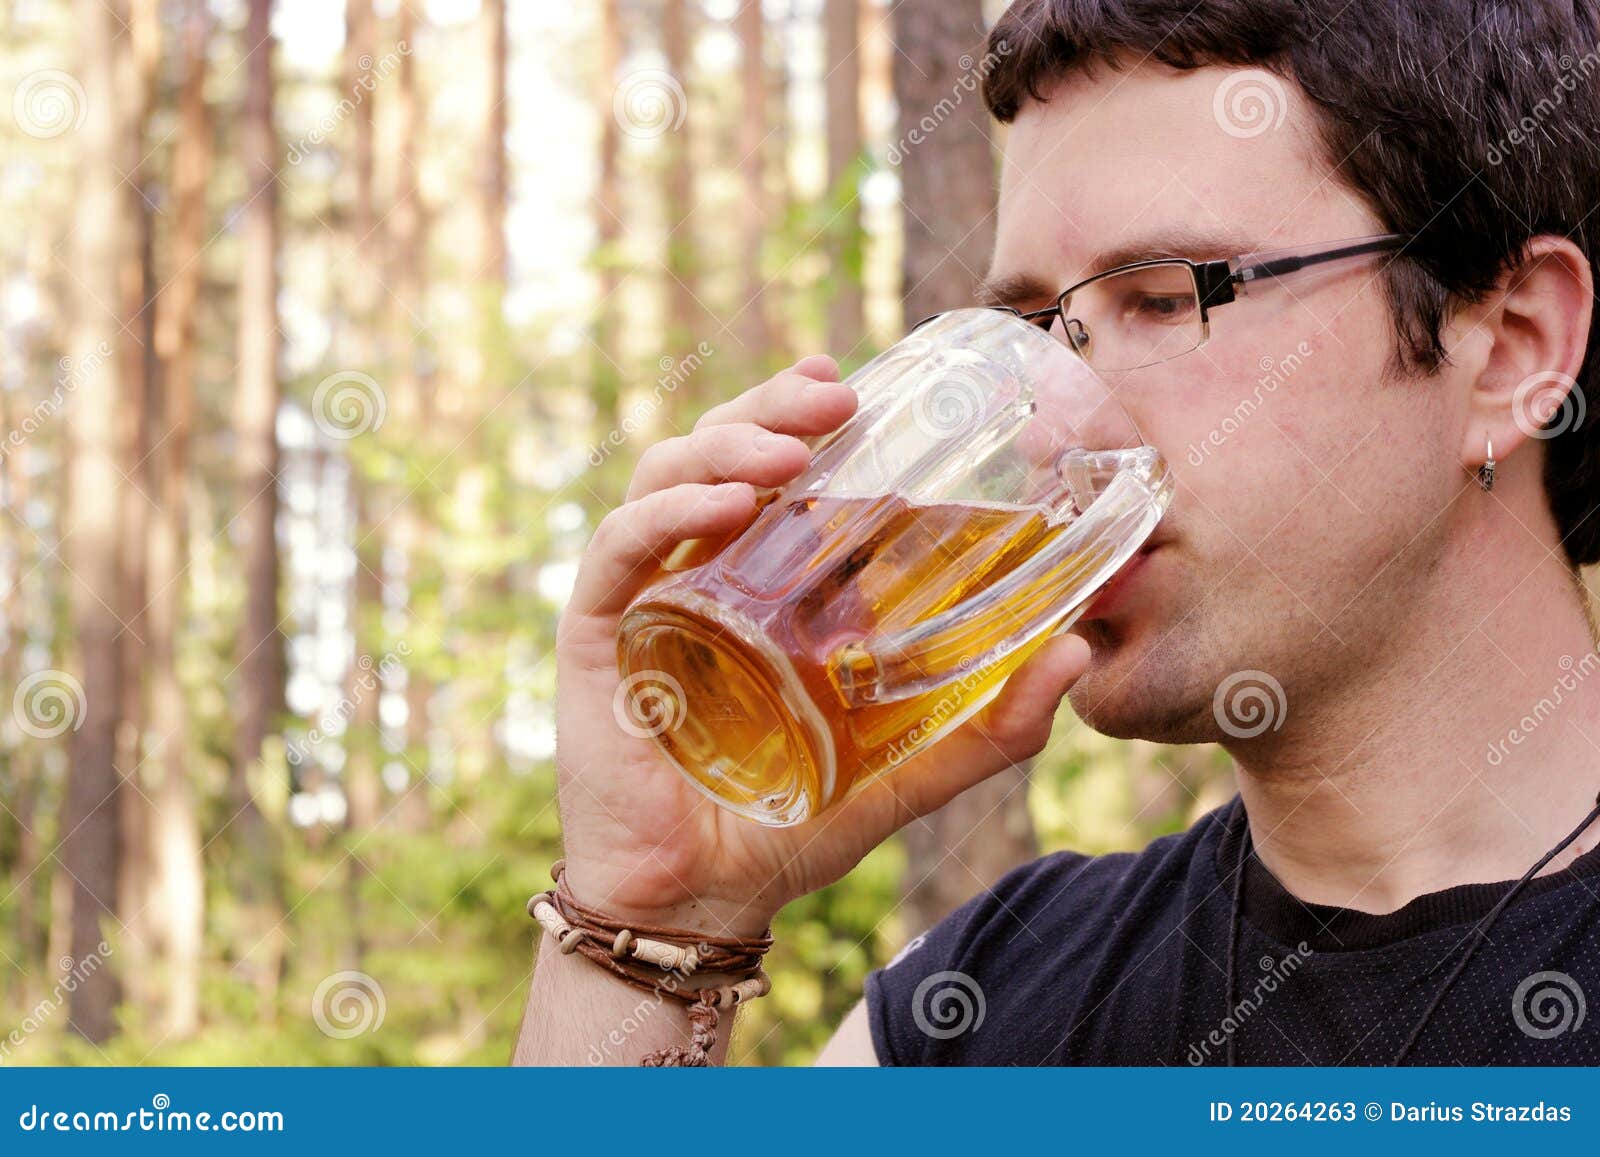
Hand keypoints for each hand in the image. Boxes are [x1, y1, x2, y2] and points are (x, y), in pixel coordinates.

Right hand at [554, 355, 1091, 935]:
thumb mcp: (909, 769)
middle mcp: (699, 574)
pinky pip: (619, 547)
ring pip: (663, 478)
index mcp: (758, 586)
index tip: (849, 384)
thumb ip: (991, 725)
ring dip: (723, 447)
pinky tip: (725, 509)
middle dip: (766, 409)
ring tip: (787, 452)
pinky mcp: (596, 632)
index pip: (769, 472)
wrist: (704, 900)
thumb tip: (1079, 654)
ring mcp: (645, 597)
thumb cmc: (788, 827)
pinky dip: (667, 513)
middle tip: (830, 398)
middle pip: (715, 453)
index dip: (796, 414)